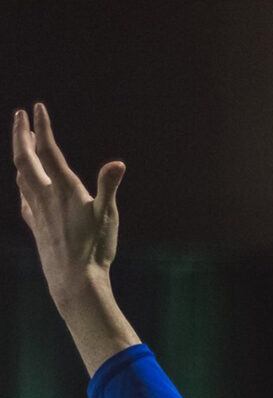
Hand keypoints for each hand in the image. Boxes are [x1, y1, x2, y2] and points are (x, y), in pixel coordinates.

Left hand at [11, 103, 139, 374]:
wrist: (75, 279)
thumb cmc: (95, 249)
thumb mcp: (108, 216)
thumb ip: (109, 187)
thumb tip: (118, 165)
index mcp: (64, 188)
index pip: (47, 150)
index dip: (42, 127)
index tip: (37, 107)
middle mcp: (45, 196)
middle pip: (24, 158)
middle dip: (21, 135)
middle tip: (21, 116)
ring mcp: (38, 212)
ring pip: (20, 176)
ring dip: (19, 156)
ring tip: (22, 146)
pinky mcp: (37, 227)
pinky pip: (24, 199)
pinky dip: (21, 185)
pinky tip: (23, 187)